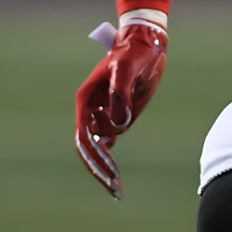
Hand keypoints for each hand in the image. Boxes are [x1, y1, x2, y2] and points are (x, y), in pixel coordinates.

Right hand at [73, 17, 167, 197]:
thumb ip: (120, 95)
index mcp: (87, 100)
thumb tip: (116, 126)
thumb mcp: (127, 70)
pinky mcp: (120, 109)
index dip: (94, 160)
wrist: (146, 41)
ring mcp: (106, 110)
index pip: (85, 138)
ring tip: (131, 125)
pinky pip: (115, 133)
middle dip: (100, 168)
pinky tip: (115, 166)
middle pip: (90, 146)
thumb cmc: (135, 52)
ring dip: (117, 145)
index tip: (108, 176)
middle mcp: (93, 108)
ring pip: (109, 138)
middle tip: (116, 189)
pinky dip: (115, 147)